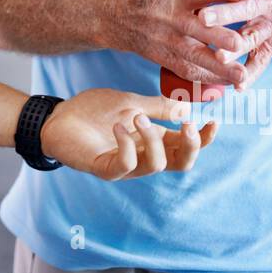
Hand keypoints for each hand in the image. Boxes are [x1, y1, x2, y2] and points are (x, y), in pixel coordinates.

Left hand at [39, 88, 218, 179]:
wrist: (58, 116)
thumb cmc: (93, 110)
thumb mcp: (130, 102)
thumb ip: (158, 107)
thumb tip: (189, 110)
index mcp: (153, 138)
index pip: (186, 146)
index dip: (203, 139)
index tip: (213, 122)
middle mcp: (144, 155)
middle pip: (180, 163)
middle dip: (190, 147)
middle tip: (186, 126)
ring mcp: (126, 165)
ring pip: (156, 165)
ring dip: (153, 139)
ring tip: (136, 117)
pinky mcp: (105, 169)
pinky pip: (126, 165)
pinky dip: (127, 145)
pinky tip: (118, 127)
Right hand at [101, 0, 253, 87]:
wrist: (112, 16)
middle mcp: (171, 17)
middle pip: (201, 29)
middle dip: (223, 37)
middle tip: (246, 42)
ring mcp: (167, 40)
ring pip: (196, 56)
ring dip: (220, 68)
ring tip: (242, 75)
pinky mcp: (163, 57)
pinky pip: (187, 71)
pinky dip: (207, 78)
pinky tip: (226, 82)